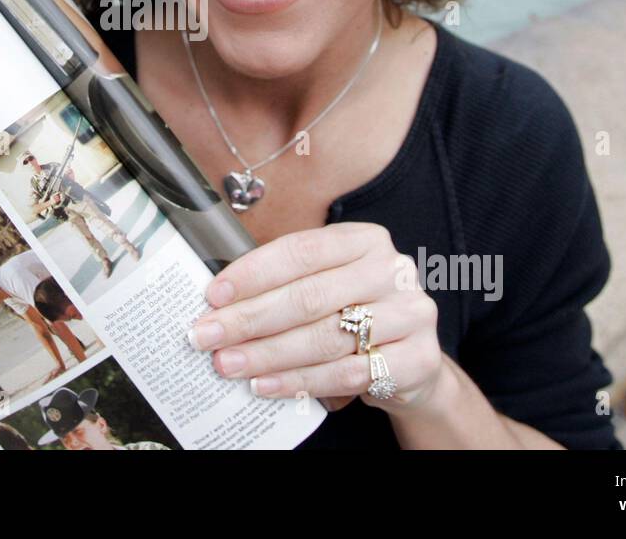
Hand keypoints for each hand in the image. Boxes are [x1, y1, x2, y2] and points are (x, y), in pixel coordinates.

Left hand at [186, 223, 445, 414]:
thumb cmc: (356, 313)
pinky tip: (266, 385)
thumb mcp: (327, 284)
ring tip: (228, 364)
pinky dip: (300, 381)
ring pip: (326, 337)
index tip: (213, 295)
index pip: (301, 251)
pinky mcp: (418, 359)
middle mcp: (392, 270)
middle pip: (309, 296)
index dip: (253, 273)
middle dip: (250, 319)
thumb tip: (218, 302)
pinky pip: (347, 373)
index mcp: (365, 240)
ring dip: (268, 354)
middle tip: (207, 336)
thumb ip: (285, 284)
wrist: (412, 360)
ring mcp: (411, 314)